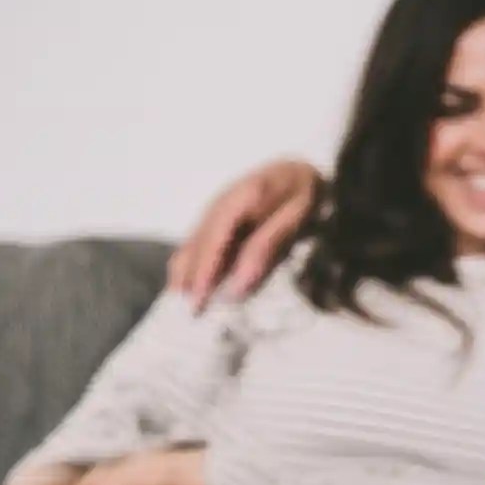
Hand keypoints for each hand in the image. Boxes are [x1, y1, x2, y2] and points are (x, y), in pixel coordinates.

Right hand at [168, 158, 321, 311]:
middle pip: (197, 245)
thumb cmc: (303, 193)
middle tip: (187, 315)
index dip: (204, 272)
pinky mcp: (216, 216)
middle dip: (190, 280)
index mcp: (241, 198)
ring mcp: (215, 209)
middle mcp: (220, 203)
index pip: (214, 240)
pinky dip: (191, 264)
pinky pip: (197, 242)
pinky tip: (188, 285)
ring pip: (192, 244)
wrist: (299, 169)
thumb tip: (240, 283)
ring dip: (185, 274)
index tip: (198, 299)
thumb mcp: (295, 216)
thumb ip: (267, 246)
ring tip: (181, 305)